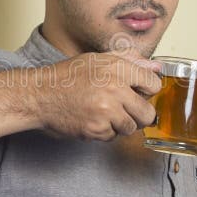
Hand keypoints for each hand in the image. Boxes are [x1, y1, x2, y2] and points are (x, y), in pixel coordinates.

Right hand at [33, 52, 161, 140]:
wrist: (40, 95)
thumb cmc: (68, 77)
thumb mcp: (98, 60)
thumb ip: (129, 60)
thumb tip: (156, 66)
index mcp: (117, 67)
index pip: (153, 84)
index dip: (146, 90)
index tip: (138, 92)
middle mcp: (114, 88)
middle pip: (148, 113)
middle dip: (139, 114)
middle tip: (124, 109)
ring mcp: (106, 110)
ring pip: (131, 127)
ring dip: (120, 124)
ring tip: (104, 113)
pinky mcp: (96, 129)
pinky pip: (113, 137)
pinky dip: (104, 132)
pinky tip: (92, 120)